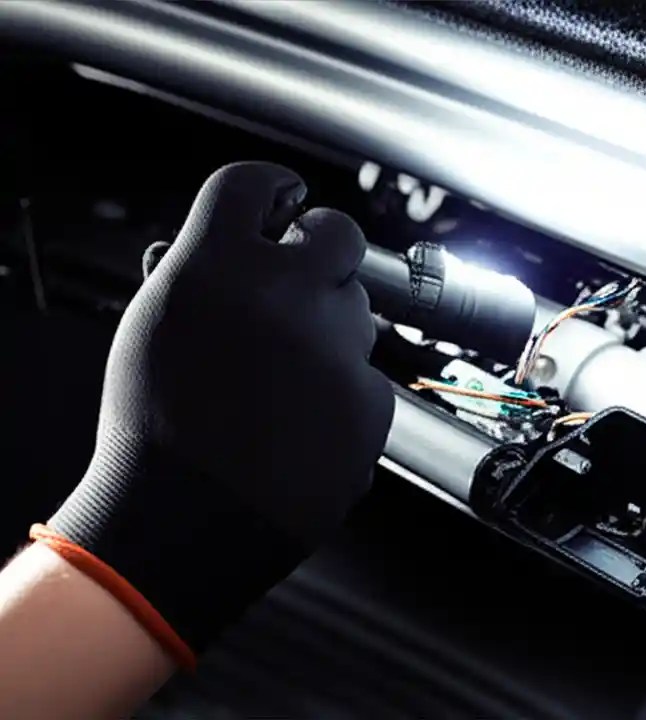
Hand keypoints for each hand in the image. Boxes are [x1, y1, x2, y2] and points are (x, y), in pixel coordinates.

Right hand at [32, 162, 392, 666]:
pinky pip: (366, 374)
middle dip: (324, 247)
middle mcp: (284, 289)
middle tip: (306, 274)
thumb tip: (227, 248)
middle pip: (336, 232)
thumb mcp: (152, 329)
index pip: (253, 184)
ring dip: (331, 328)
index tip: (285, 201)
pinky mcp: (370, 393)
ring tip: (282, 379)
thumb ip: (195, 276)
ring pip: (356, 309)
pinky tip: (303, 421)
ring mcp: (335, 342)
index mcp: (214, 263)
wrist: (190, 518)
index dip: (273, 191)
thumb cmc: (156, 430)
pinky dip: (343, 392)